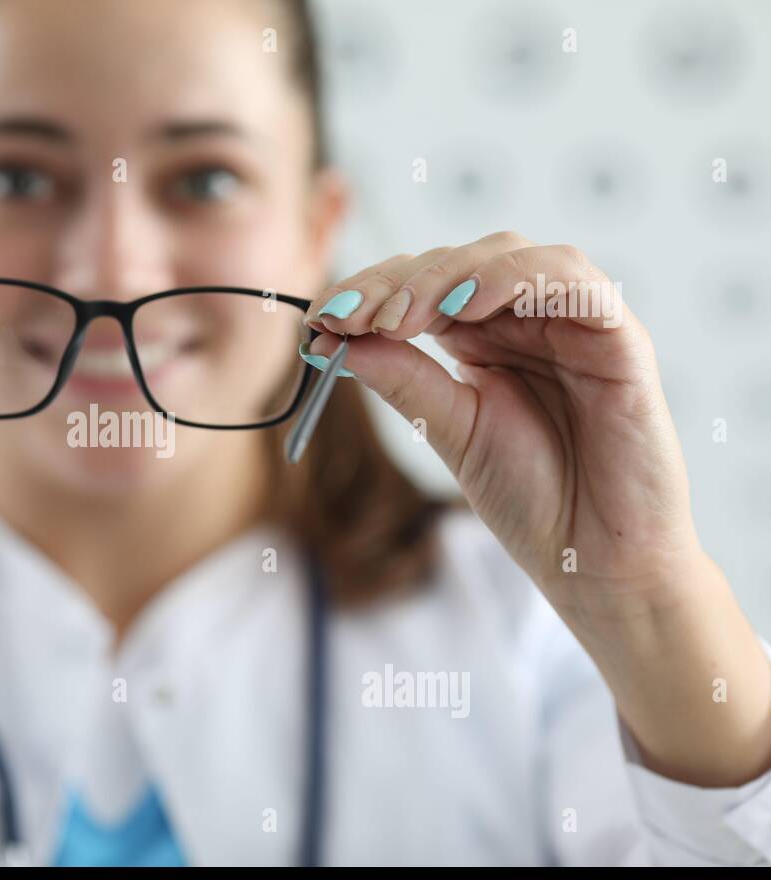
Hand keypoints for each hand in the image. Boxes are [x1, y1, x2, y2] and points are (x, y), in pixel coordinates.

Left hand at [304, 232, 770, 785]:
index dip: (372, 290)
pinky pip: (577, 282)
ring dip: (450, 275)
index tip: (322, 317)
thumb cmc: (532, 499)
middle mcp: (530, 319)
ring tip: (401, 316)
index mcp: (485, 337)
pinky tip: (467, 307)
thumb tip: (331, 337)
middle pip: (462, 259)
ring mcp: (576, 324)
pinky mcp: (620, 340)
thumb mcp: (450, 430)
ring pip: (515, 256)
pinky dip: (518, 280)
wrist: (595, 561)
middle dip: (399, 282)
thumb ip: (402, 379)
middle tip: (352, 316)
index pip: (425, 284)